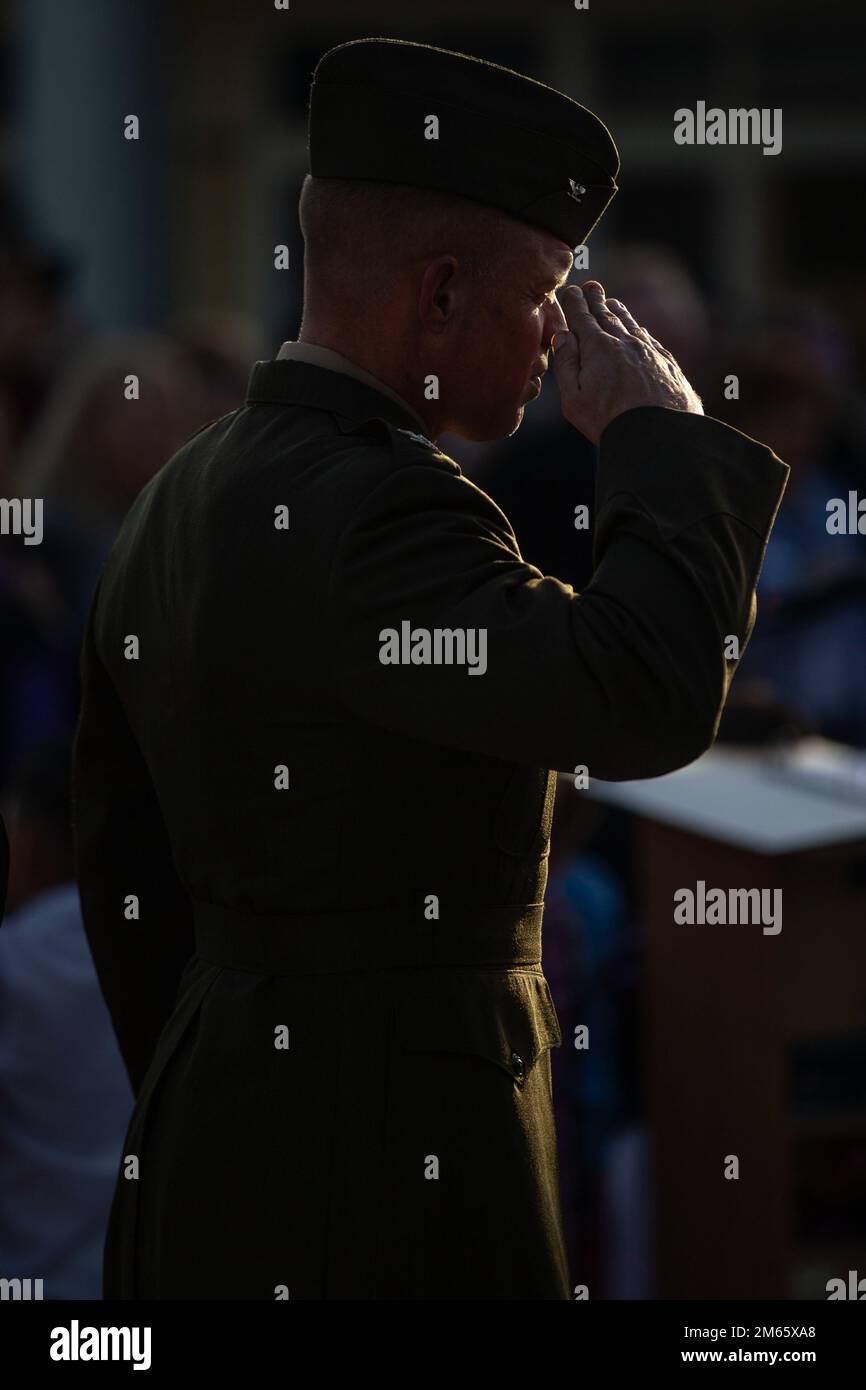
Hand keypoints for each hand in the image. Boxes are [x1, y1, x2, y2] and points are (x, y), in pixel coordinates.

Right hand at [552, 280, 703, 443]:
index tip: (571, 291)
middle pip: (607, 315)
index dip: (575, 303)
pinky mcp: (666, 363)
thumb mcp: (574, 398)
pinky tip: (637, 331)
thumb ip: (566, 364)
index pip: (582, 318)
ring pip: (630, 324)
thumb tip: (563, 336)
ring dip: (618, 311)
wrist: (660, 434)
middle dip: (596, 300)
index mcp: (598, 348)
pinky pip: (648, 338)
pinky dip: (638, 330)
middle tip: (591, 286)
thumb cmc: (610, 421)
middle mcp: (625, 342)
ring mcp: (649, 350)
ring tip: (611, 303)